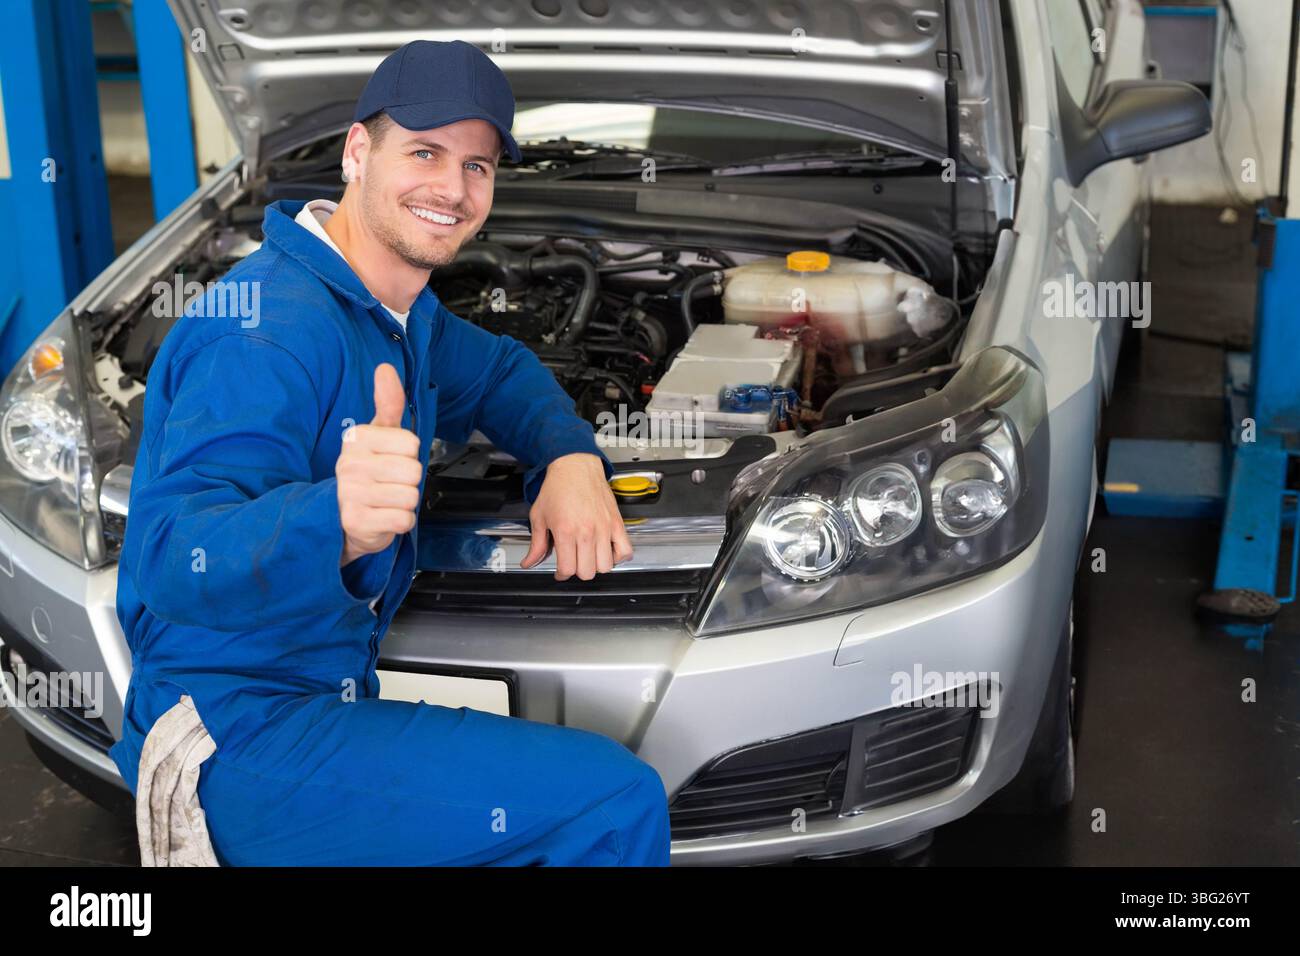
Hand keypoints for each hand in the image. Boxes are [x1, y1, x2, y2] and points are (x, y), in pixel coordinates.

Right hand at [337, 364, 422, 565]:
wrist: (342, 520)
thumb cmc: (368, 474)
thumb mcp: (379, 436)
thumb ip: (388, 404)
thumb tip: (385, 368)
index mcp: (357, 439)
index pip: (412, 444)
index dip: (408, 456)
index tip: (390, 460)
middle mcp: (349, 464)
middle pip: (413, 470)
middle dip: (409, 482)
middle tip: (389, 484)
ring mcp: (350, 494)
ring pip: (410, 496)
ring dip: (404, 503)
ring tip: (386, 501)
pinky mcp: (356, 522)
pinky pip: (403, 519)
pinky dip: (400, 522)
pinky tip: (383, 517)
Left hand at [521, 453, 633, 579]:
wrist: (576, 466)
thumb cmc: (557, 487)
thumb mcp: (539, 516)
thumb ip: (536, 543)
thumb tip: (529, 562)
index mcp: (565, 531)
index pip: (567, 569)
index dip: (561, 575)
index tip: (560, 571)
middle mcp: (586, 532)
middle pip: (587, 572)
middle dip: (578, 571)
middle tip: (574, 562)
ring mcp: (604, 528)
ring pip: (606, 566)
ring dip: (597, 565)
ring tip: (590, 556)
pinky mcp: (616, 523)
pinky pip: (625, 551)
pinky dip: (618, 557)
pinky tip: (607, 551)